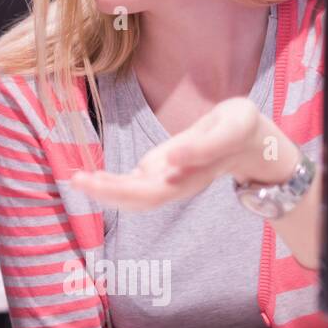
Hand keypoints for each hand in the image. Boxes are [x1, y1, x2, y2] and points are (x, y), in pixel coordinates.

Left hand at [70, 97, 290, 211]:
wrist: (250, 140)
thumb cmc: (241, 129)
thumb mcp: (231, 128)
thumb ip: (204, 146)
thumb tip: (170, 160)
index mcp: (193, 176)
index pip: (155, 191)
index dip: (127, 189)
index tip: (100, 179)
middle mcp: (178, 184)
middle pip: (139, 198)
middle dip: (107, 192)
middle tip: (77, 180)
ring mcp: (169, 181)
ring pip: (134, 196)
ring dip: (104, 190)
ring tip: (77, 180)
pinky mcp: (162, 173)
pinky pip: (133, 185)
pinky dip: (111, 183)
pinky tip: (91, 178)